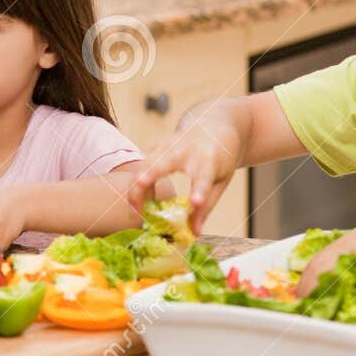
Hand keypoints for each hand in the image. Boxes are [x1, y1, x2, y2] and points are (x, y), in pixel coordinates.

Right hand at [128, 107, 245, 232]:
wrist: (214, 123)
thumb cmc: (220, 157)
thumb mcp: (221, 180)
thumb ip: (207, 206)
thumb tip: (194, 233)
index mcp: (208, 160)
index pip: (203, 178)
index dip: (199, 191)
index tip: (195, 202)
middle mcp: (185, 150)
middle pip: (161, 164)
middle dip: (148, 177)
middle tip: (137, 197)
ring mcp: (168, 145)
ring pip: (145, 164)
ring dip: (137, 185)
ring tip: (135, 208)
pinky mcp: (157, 146)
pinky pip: (143, 164)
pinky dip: (139, 181)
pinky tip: (139, 197)